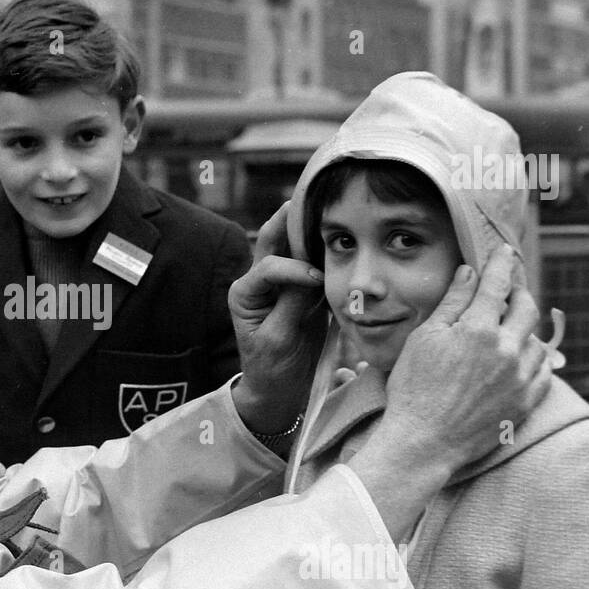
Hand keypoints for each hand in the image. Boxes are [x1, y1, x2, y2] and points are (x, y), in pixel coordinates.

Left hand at [228, 204, 327, 434]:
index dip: (293, 269)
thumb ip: (291, 305)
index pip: (268, 267)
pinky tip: (344, 240)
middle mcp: (259, 281)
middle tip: (314, 198)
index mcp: (245, 292)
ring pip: (294, 246)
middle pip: (274, 239)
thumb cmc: (271, 368)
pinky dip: (326, 252)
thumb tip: (311, 274)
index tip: (317, 281)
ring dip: (311, 230)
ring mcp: (282, 283)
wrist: (278, 390)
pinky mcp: (302, 290)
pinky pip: (314, 263)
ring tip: (333, 212)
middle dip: (292, 218)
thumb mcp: (278, 339)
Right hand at [381, 244, 551, 476]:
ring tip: (511, 329)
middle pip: (528, 308)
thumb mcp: (424, 339)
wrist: (424, 442)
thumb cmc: (414, 389)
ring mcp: (521, 378)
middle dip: (519, 293)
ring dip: (526, 329)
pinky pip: (545, 371)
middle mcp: (507, 350)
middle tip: (510, 291)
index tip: (505, 251)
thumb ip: (452, 304)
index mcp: (479, 330)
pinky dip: (536, 359)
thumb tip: (469, 273)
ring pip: (537, 340)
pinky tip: (522, 359)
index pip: (497, 284)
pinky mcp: (527, 402)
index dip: (501, 263)